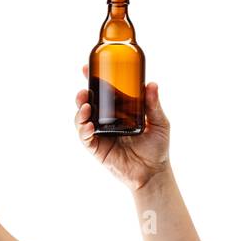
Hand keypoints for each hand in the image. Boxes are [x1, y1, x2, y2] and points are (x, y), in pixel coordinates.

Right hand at [74, 65, 170, 189]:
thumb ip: (154, 105)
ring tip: (86, 106)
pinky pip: (84, 137)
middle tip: (84, 90)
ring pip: (82, 119)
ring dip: (80, 111)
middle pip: (88, 103)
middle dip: (82, 95)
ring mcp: (100, 134)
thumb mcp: (159, 123)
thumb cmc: (157, 147)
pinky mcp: (96, 148)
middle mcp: (107, 120)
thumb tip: (151, 83)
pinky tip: (88, 124)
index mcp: (120, 110)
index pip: (103, 92)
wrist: (153, 172)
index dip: (93, 80)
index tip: (87, 68)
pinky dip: (83, 129)